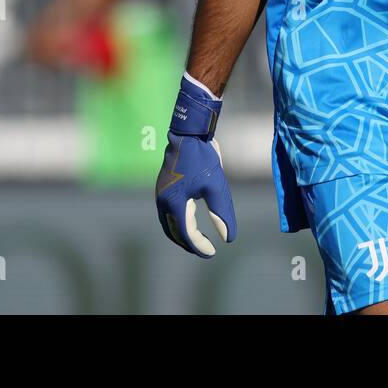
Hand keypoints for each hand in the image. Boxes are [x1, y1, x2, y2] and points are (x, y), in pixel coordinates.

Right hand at [155, 73, 236, 256]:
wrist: (188, 135)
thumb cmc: (204, 160)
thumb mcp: (217, 188)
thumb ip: (221, 214)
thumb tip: (228, 238)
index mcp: (175, 204)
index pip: (186, 234)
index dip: (199, 246)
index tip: (212, 252)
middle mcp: (163, 202)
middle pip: (173, 232)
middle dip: (188, 244)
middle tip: (205, 250)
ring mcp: (160, 195)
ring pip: (168, 224)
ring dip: (181, 235)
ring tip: (197, 240)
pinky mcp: (162, 188)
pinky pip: (166, 214)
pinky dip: (177, 223)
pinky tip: (190, 221)